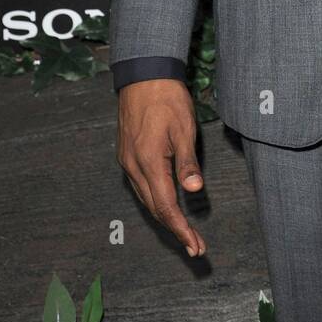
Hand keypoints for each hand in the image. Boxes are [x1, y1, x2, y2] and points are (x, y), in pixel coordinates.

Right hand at [116, 79, 206, 257]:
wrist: (143, 76)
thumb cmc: (167, 99)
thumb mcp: (184, 128)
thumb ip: (187, 162)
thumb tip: (195, 190)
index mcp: (149, 162)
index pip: (166, 206)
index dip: (181, 229)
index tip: (194, 246)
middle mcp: (134, 166)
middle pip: (155, 208)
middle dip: (175, 229)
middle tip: (195, 246)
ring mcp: (128, 161)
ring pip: (146, 199)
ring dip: (165, 217)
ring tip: (184, 231)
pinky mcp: (127, 155)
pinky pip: (141, 186)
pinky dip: (155, 200)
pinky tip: (166, 205)